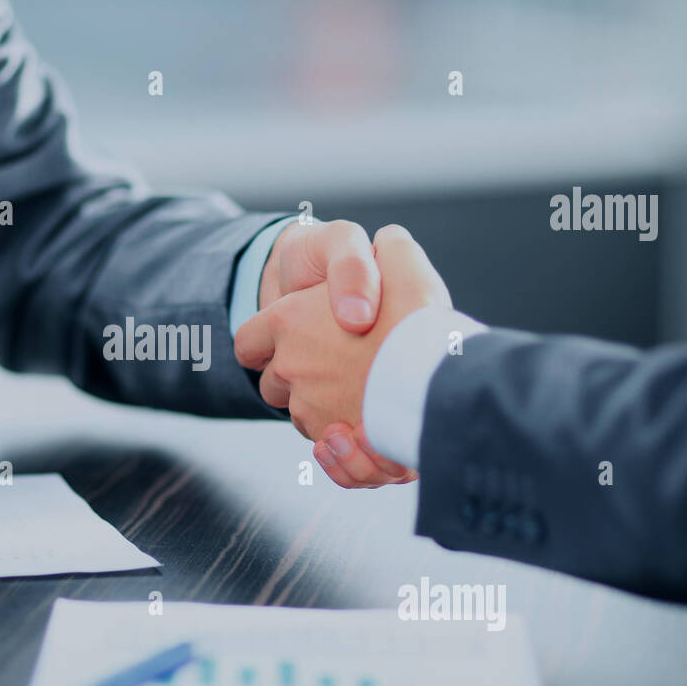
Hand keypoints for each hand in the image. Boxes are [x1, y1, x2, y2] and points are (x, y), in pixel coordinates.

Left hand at [236, 223, 449, 463]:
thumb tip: (387, 242)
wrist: (437, 378)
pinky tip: (368, 420)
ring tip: (358, 392)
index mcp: (288, 322)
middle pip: (273, 382)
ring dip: (320, 407)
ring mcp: (308, 408)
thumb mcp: (402, 261)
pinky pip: (324, 443)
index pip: (249, 340)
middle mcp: (290, 368)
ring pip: (299, 414)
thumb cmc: (416, 316)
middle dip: (295, 378)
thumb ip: (388, 248)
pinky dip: (340, 438)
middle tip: (335, 365)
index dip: (264, 343)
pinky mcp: (333, 441)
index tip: (285, 343)